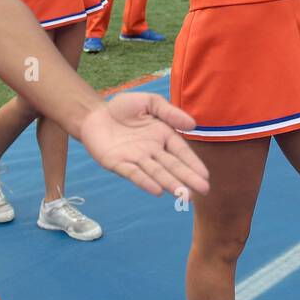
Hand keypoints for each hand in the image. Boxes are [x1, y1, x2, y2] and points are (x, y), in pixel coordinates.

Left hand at [77, 93, 208, 197]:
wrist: (94, 113)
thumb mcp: (150, 102)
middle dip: (188, 178)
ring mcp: (136, 159)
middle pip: (172, 166)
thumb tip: (193, 125)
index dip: (193, 163)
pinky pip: (133, 173)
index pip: (181, 152)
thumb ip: (170, 113)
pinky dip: (145, 182)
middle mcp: (152, 151)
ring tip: (185, 196)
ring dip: (171, 184)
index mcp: (162, 136)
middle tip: (203, 191)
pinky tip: (157, 190)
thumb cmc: (123, 107)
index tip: (206, 176)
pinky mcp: (118, 164)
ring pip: (156, 173)